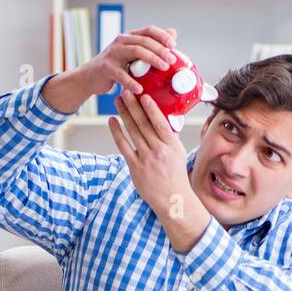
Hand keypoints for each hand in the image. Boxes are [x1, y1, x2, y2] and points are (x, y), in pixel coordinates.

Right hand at [43, 26, 177, 113]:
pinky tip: (140, 90)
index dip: (162, 36)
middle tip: (171, 60)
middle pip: (144, 41)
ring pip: (135, 52)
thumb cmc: (116, 67)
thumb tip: (173, 34)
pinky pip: (121, 75)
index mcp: (130, 37)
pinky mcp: (106, 68)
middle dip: (160, 49)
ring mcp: (113, 53)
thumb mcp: (133, 56)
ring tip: (163, 69)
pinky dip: (131, 82)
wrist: (91, 77)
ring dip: (151, 59)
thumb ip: (150, 46)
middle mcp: (121, 41)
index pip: (148, 30)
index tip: (174, 45)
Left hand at [108, 90, 208, 251]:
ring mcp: (146, 159)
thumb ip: (170, 137)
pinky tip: (112, 121)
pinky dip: (117, 133)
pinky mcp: (135, 168)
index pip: (160, 123)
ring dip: (124, 114)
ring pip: (133, 132)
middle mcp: (159, 151)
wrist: (172, 200)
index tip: (143, 95)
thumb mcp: (179, 153)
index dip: (151, 108)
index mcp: (172, 146)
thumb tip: (164, 119)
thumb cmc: (176, 175)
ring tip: (118, 100)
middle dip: (133, 105)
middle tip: (125, 90)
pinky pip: (124, 146)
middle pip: (143, 124)